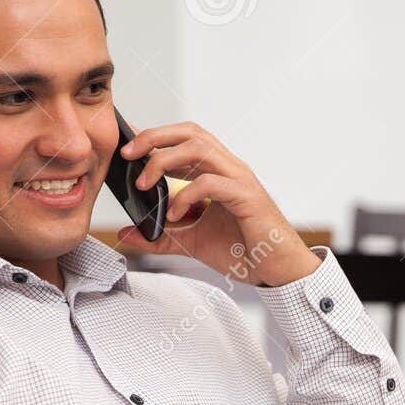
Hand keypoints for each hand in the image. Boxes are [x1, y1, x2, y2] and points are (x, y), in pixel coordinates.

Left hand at [113, 120, 320, 286]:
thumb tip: (128, 232)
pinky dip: (186, 194)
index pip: (185, 139)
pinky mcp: (247, 197)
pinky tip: (173, 213)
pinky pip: (211, 183)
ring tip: (144, 183)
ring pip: (200, 148)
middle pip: (191, 132)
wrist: (277, 272)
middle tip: (128, 155)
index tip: (128, 147)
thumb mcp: (192, 243)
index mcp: (218, 172)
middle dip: (155, 137)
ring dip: (165, 160)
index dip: (155, 137)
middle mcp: (230, 169)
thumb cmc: (244, 252)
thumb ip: (160, 236)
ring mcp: (240, 180)